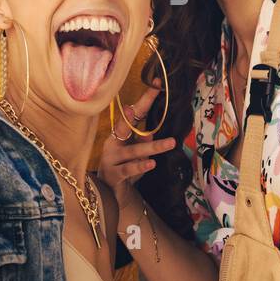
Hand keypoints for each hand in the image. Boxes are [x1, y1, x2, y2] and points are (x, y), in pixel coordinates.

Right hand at [97, 83, 175, 210]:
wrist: (109, 195)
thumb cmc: (124, 169)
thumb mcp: (135, 154)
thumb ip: (142, 142)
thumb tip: (150, 133)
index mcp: (118, 135)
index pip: (132, 114)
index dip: (144, 100)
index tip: (157, 85)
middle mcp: (112, 143)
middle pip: (127, 123)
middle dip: (141, 108)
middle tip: (157, 95)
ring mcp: (110, 158)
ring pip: (133, 151)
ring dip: (153, 147)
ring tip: (170, 143)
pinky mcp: (112, 175)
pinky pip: (128, 169)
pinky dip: (140, 166)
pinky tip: (152, 163)